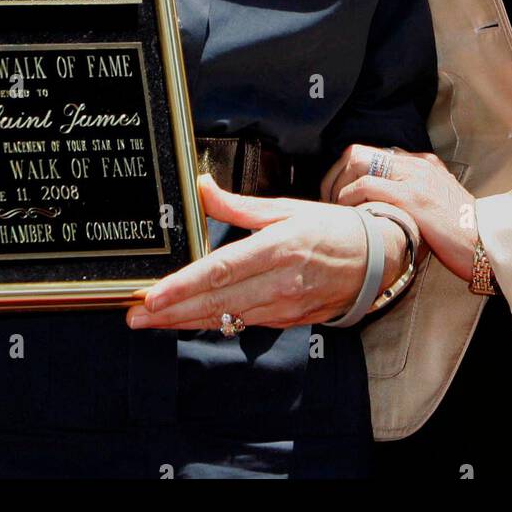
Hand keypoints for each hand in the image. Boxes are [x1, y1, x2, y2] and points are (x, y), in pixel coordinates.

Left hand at [124, 173, 405, 329]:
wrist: (377, 259)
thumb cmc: (331, 228)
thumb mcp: (286, 207)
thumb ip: (239, 204)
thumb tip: (202, 187)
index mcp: (278, 248)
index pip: (220, 272)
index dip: (183, 287)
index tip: (152, 295)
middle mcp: (280, 283)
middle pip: (215, 302)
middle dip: (170, 312)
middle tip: (135, 315)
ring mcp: (284, 307)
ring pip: (225, 318)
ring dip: (185, 321)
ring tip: (151, 320)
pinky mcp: (288, 321)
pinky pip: (242, 323)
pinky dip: (213, 322)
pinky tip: (189, 320)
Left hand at [323, 144, 478, 282]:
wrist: (486, 244)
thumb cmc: (461, 233)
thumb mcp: (436, 204)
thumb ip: (412, 196)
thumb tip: (380, 206)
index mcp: (422, 163)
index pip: (372, 154)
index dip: (348, 172)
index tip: (338, 193)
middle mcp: (416, 163)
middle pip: (358, 152)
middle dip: (335, 175)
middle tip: (328, 200)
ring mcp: (414, 177)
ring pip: (358, 163)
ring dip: (337, 186)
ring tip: (334, 208)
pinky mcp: (411, 196)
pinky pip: (366, 186)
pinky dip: (349, 198)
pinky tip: (348, 214)